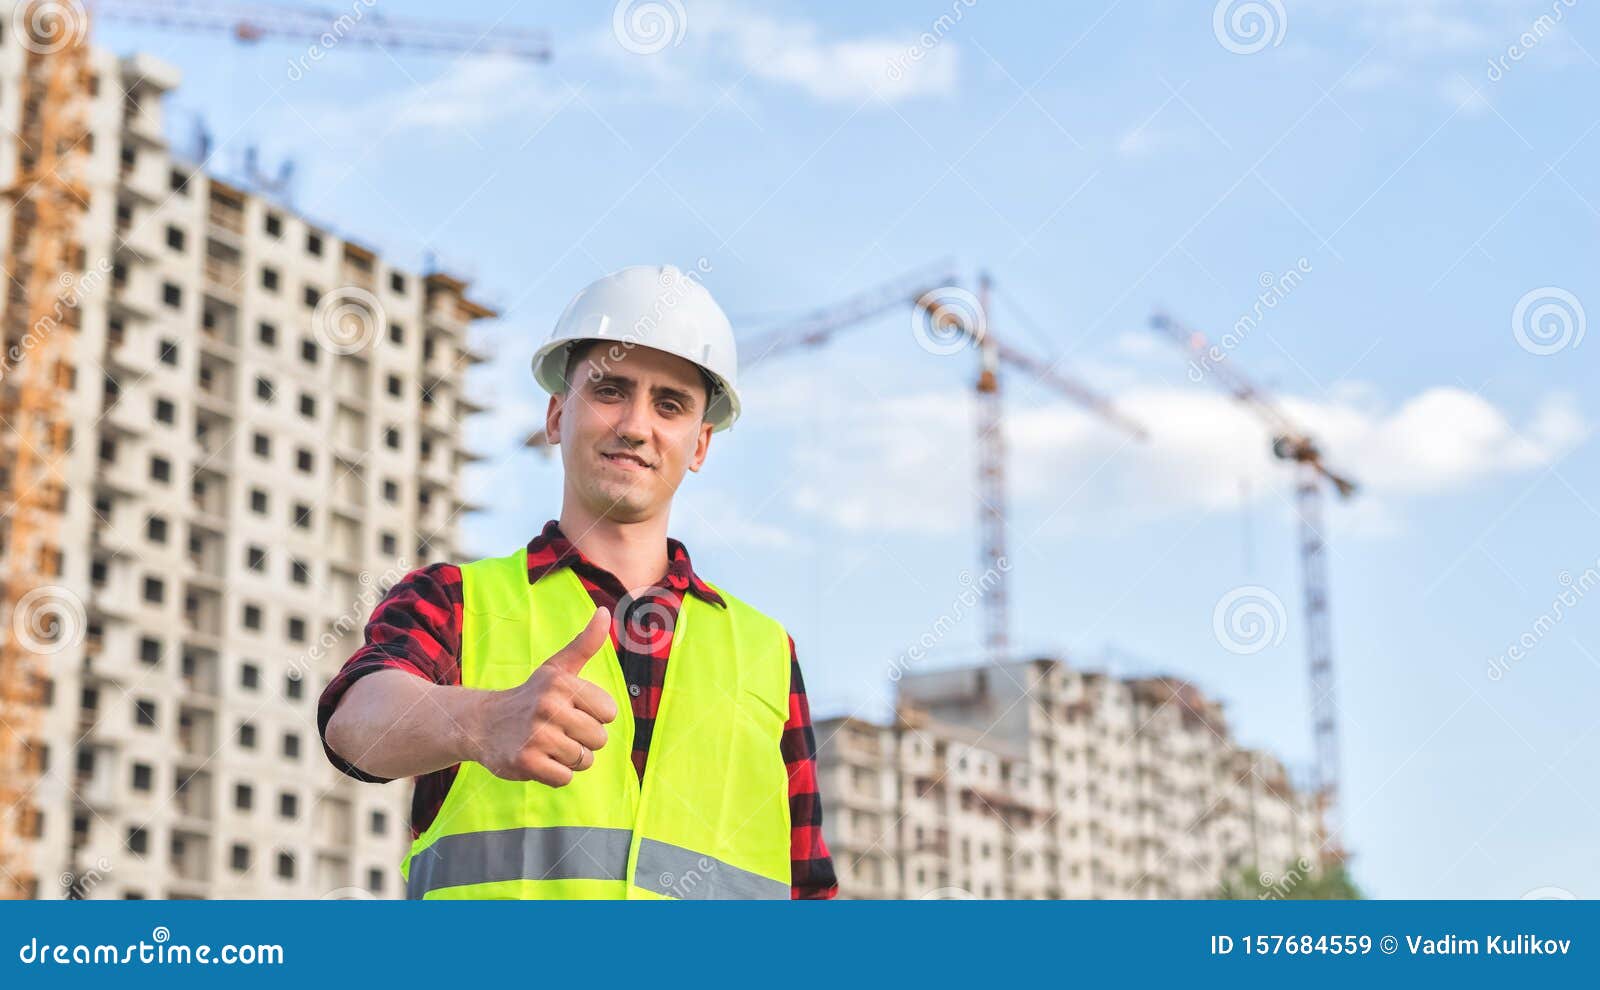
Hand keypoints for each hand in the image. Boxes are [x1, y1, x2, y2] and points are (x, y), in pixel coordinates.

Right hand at [470, 606, 618, 785]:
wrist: (482, 724)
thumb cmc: (531, 696)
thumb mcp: (557, 668)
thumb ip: (585, 643)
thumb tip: (605, 612)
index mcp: (561, 683)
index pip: (609, 712)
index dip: (593, 715)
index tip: (570, 710)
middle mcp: (548, 706)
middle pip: (598, 739)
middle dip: (582, 740)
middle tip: (556, 730)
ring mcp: (536, 735)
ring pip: (583, 760)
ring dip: (569, 758)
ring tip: (546, 744)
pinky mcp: (525, 762)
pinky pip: (565, 778)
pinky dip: (555, 774)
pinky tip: (537, 759)